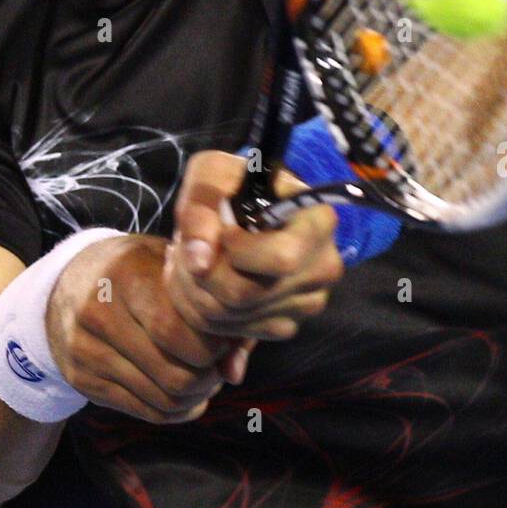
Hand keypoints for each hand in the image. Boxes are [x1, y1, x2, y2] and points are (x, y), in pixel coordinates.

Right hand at [45, 234, 247, 424]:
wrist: (67, 281)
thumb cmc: (137, 269)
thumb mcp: (171, 265)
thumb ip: (212, 309)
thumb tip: (235, 372)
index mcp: (125, 276)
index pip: (175, 330)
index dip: (213, 345)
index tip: (226, 340)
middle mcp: (98, 314)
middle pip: (172, 373)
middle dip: (209, 377)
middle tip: (219, 365)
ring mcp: (85, 351)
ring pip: (161, 400)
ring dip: (195, 397)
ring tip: (205, 378)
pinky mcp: (81, 379)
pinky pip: (143, 412)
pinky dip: (174, 410)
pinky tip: (184, 393)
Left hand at [164, 150, 344, 340]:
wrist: (245, 206)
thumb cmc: (233, 184)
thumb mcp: (211, 174)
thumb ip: (200, 208)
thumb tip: (199, 263)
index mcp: (318, 221)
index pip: (282, 257)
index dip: (236, 250)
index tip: (221, 228)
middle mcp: (323, 266)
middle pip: (246, 294)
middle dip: (199, 273)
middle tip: (183, 247)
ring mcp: (307, 302)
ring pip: (232, 317)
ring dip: (193, 290)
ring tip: (188, 260)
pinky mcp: (285, 325)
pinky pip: (232, 332)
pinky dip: (202, 310)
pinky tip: (201, 281)